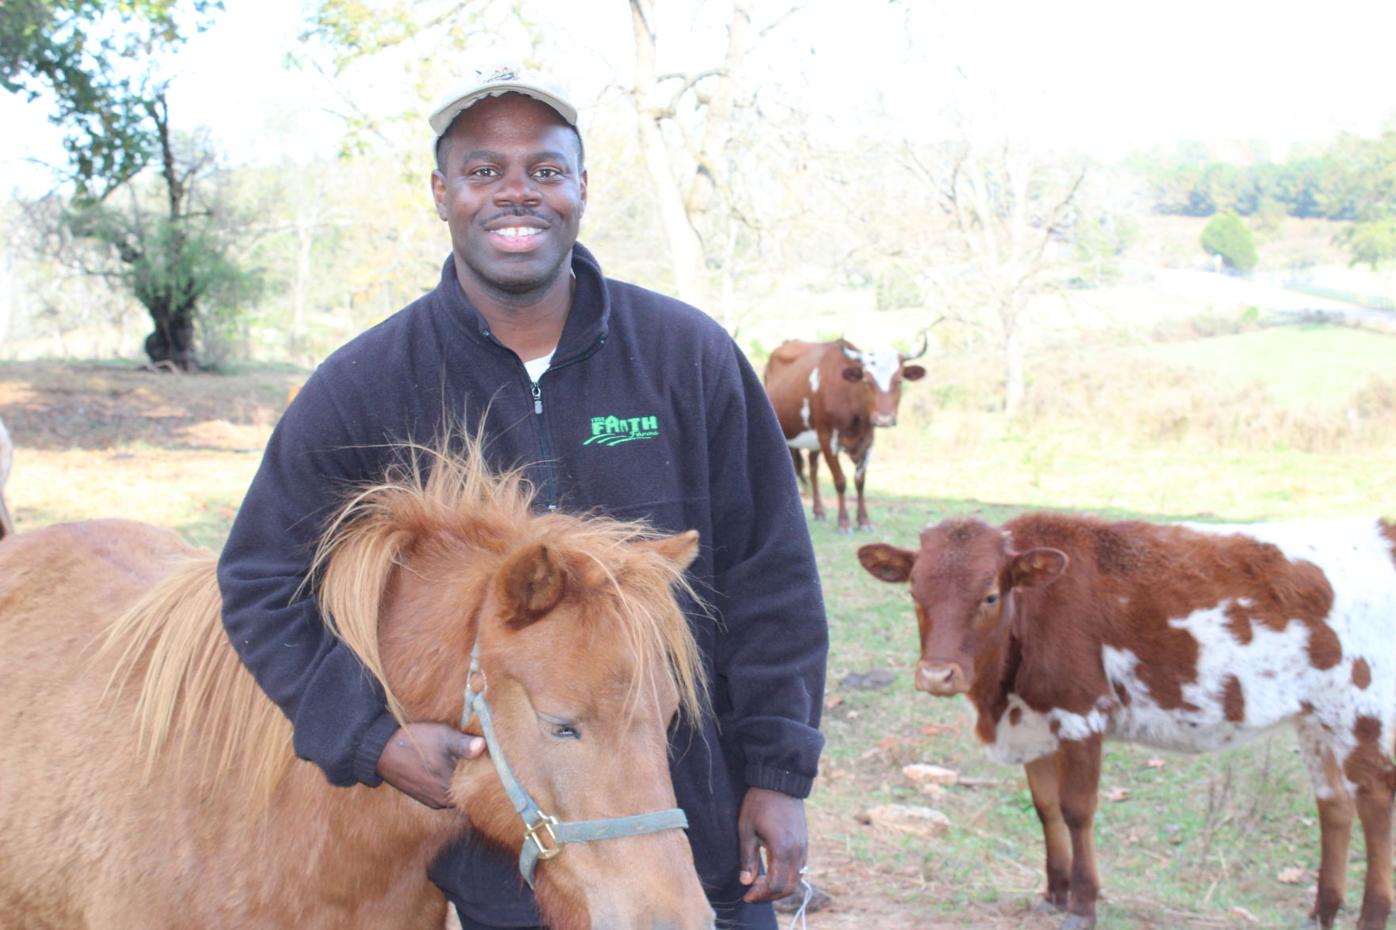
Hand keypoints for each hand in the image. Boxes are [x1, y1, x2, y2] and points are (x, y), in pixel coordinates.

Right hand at [376, 722, 484, 808]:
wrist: (380, 750)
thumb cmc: (414, 742)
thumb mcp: (442, 737)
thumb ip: (464, 744)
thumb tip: (483, 746)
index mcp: (450, 789)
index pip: (479, 787)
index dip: (487, 774)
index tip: (494, 760)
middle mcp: (443, 801)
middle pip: (469, 791)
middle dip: (477, 777)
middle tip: (484, 758)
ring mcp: (433, 800)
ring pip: (457, 792)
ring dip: (463, 779)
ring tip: (468, 760)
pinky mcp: (426, 797)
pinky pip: (446, 792)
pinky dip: (451, 782)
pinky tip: (451, 767)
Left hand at [737, 787, 806, 902]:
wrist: (780, 781)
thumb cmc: (759, 803)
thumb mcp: (746, 829)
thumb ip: (748, 858)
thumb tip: (746, 882)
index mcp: (782, 849)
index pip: (776, 885)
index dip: (761, 895)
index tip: (746, 895)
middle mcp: (797, 852)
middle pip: (789, 887)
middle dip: (770, 895)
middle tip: (752, 893)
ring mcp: (803, 847)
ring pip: (796, 879)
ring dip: (779, 887)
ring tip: (760, 883)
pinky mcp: (804, 842)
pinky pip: (799, 868)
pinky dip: (787, 876)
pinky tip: (772, 871)